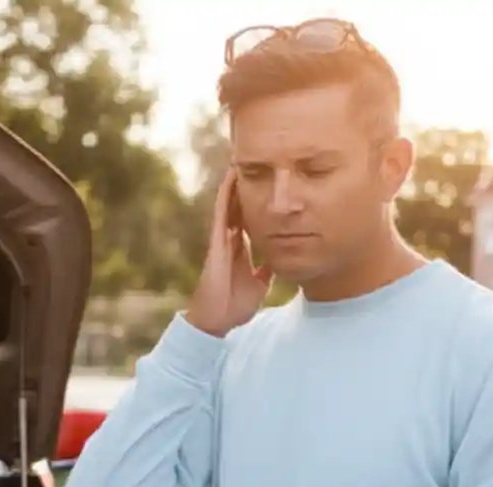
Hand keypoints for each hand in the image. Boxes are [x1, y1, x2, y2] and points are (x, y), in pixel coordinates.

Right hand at [184, 168, 273, 337]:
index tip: (267, 183)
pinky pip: (222, 212)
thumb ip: (265, 270)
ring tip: (242, 159)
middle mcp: (229, 240)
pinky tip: (232, 176)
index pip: (249, 219)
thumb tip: (276, 262)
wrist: (217, 320)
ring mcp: (221, 239)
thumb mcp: (258, 284)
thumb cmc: (235, 306)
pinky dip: (226, 194)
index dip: (257, 201)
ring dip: (235, 183)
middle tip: (257, 162)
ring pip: (229, 204)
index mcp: (239, 249)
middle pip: (239, 205)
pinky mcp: (216, 241)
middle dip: (247, 186)